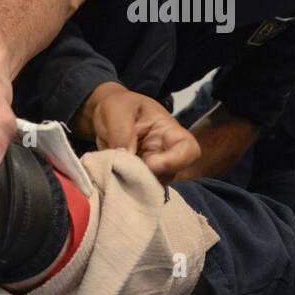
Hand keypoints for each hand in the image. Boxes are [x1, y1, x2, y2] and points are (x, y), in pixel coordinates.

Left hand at [77, 83, 198, 184]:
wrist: (105, 113)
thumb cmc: (117, 106)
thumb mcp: (117, 111)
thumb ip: (122, 132)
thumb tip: (126, 157)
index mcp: (167, 131)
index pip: (188, 150)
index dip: (175, 161)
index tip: (150, 164)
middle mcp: (165, 152)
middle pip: (171, 174)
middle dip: (148, 177)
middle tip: (123, 169)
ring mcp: (153, 167)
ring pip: (153, 185)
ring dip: (134, 183)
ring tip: (115, 170)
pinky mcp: (139, 176)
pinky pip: (138, 188)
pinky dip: (126, 187)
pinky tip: (113, 176)